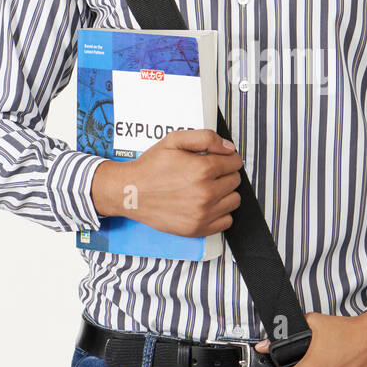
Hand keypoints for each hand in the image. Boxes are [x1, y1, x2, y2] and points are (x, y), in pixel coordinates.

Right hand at [90, 129, 242, 236]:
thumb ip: (206, 138)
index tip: (217, 160)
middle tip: (207, 174)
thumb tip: (229, 148)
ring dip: (225, 193)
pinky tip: (206, 205)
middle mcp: (205, 193)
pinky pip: (226, 221)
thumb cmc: (151, 166)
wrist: (131, 192)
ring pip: (234, 201)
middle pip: (235, 181)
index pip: (235, 162)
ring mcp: (202, 213)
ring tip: (207, 188)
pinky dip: (220, 213)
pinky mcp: (198, 229)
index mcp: (202, 169)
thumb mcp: (174, 140)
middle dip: (225, 174)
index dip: (227, 158)